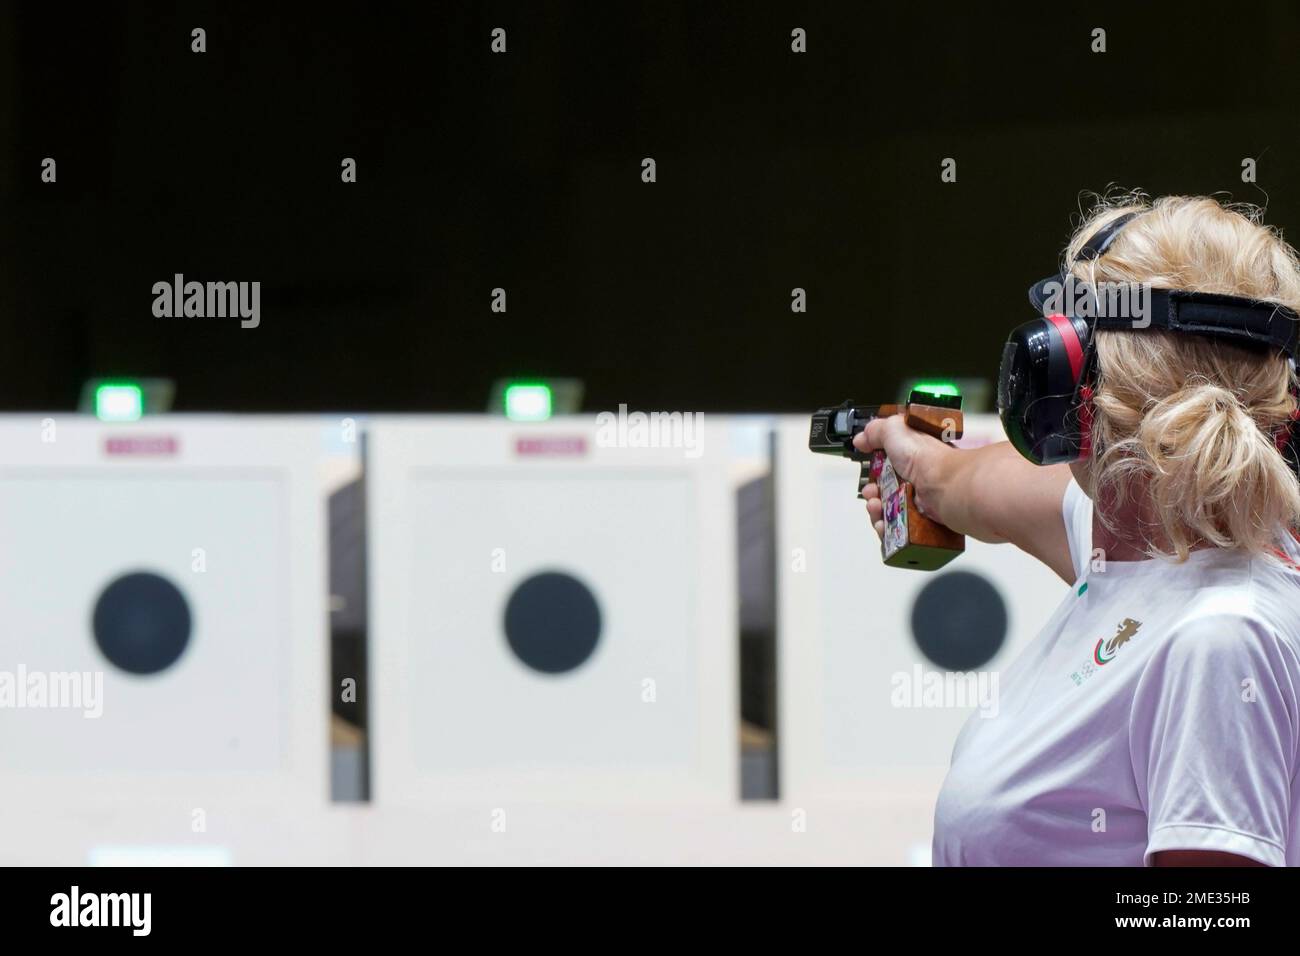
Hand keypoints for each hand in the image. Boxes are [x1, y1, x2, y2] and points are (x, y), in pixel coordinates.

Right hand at [852, 414, 940, 536]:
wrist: (944, 485)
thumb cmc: (925, 457)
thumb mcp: (895, 430)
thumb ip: (876, 431)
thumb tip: (861, 438)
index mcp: (909, 459)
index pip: (886, 466)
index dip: (874, 470)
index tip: (868, 471)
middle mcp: (914, 480)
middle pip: (883, 490)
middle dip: (871, 493)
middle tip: (872, 492)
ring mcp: (917, 501)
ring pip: (887, 511)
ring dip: (875, 510)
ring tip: (876, 507)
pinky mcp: (918, 520)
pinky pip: (895, 528)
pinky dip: (884, 528)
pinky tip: (882, 522)